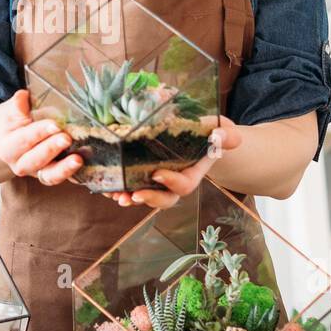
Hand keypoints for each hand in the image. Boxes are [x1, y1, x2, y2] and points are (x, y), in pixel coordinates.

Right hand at [0, 89, 81, 184]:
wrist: (22, 135)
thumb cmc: (21, 121)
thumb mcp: (15, 112)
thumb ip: (18, 106)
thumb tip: (22, 96)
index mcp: (7, 146)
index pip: (23, 140)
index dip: (39, 133)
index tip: (54, 125)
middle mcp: (19, 163)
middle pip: (34, 160)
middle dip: (51, 149)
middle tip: (67, 138)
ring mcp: (37, 172)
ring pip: (48, 175)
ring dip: (63, 168)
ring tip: (77, 159)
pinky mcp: (51, 176)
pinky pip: (61, 179)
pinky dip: (72, 174)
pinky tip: (83, 164)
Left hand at [101, 117, 242, 208]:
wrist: (197, 136)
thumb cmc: (208, 132)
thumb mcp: (219, 130)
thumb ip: (224, 134)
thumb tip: (222, 135)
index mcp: (192, 173)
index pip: (184, 185)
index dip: (171, 183)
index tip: (157, 174)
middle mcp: (175, 182)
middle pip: (164, 199)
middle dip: (149, 199)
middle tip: (133, 195)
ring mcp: (159, 182)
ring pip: (145, 197)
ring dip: (129, 197)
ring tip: (115, 194)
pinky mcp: (144, 176)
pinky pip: (132, 187)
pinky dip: (120, 188)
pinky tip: (106, 185)